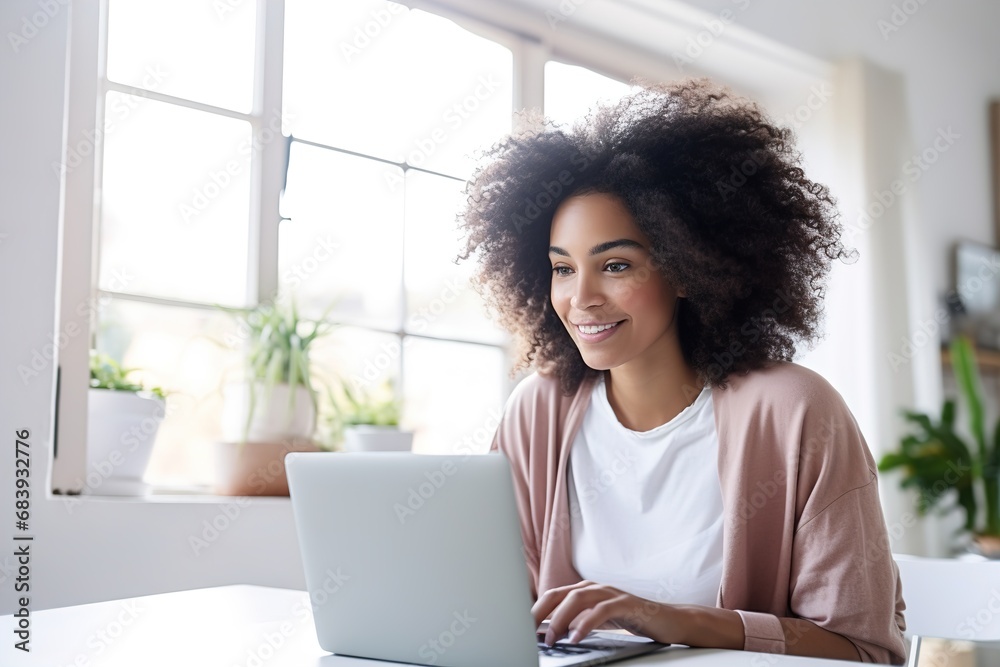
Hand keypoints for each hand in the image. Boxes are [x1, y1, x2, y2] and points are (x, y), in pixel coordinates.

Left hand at [531, 580, 671, 645]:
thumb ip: (576, 622)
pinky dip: (586, 623)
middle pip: (560, 593)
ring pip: (579, 598)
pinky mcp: (626, 603)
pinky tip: (577, 637)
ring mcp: (611, 593)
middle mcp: (596, 587)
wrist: (667, 620)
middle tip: (528, 632)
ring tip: (552, 638)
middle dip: (541, 612)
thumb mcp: (598, 621)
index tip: (520, 626)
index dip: (534, 609)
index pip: (553, 595)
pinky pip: (602, 611)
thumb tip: (548, 634)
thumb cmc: (630, 620)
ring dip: (561, 618)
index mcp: (586, 590)